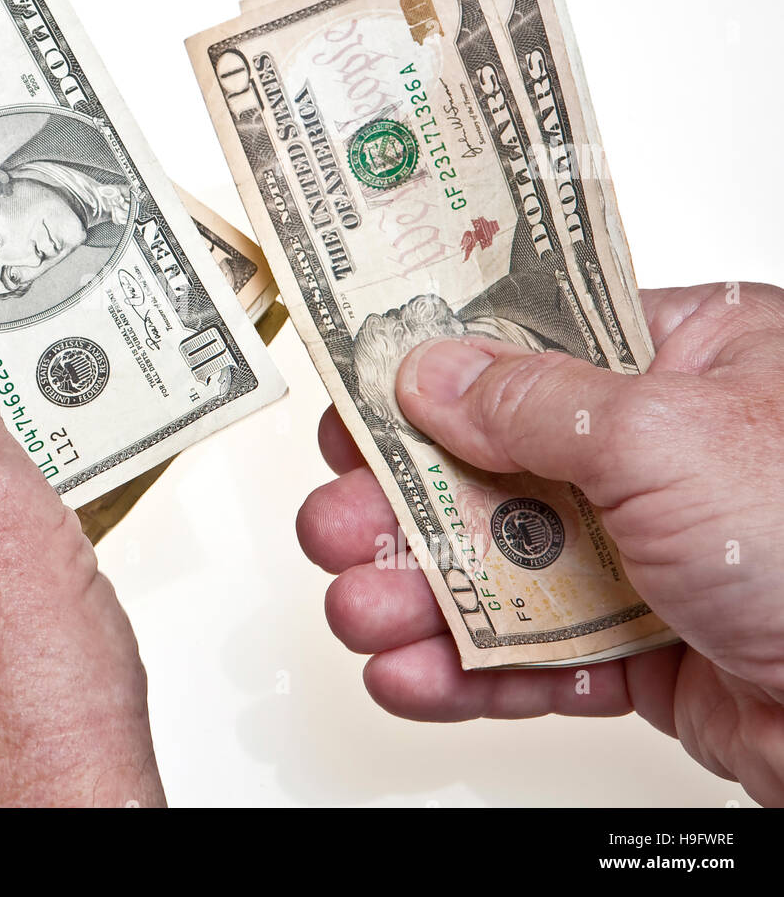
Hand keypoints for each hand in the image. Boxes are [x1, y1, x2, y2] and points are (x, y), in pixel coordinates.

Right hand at [298, 282, 783, 804]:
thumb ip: (532, 404)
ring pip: (500, 567)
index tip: (354, 401)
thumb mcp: (667, 438)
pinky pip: (532, 651)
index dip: (429, 376)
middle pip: (491, 468)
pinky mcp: (641, 649)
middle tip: (334, 523)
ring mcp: (649, 554)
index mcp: (688, 364)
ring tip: (359, 612)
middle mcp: (661, 456)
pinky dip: (467, 668)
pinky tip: (411, 672)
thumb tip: (432, 373)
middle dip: (400, 507)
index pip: (527, 350)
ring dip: (416, 594)